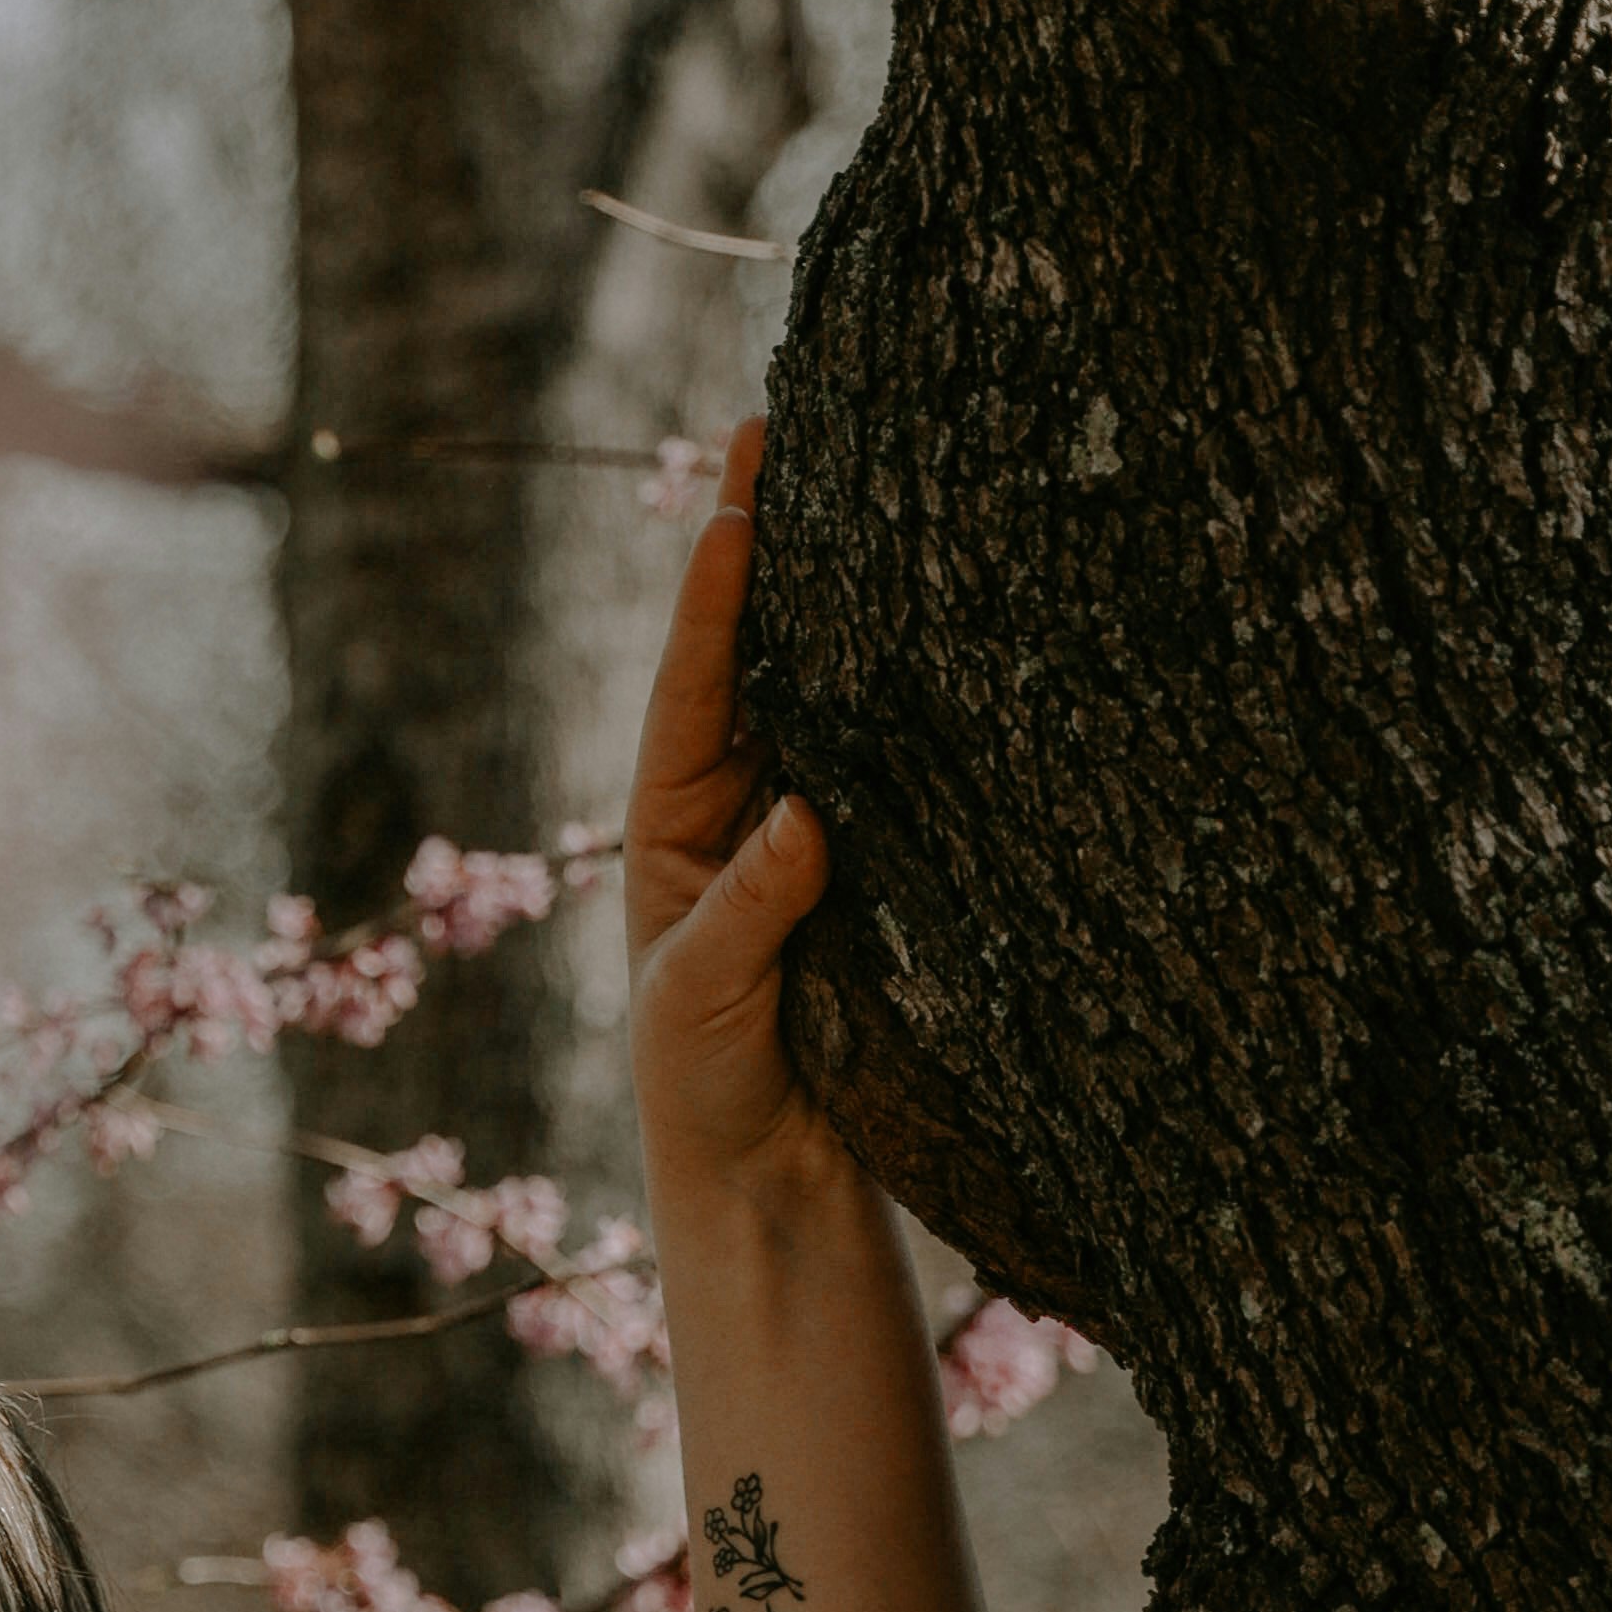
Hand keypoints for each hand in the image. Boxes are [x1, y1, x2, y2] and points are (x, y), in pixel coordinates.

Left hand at [623, 417, 839, 1216]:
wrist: (773, 1183)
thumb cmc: (710, 1092)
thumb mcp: (706, 1002)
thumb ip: (752, 912)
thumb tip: (812, 813)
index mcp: (671, 827)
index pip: (692, 688)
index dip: (713, 595)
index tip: (735, 500)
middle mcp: (735, 808)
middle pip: (754, 658)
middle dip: (769, 550)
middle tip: (779, 428)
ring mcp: (806, 829)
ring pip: (825, 695)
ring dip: (842, 601)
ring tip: (869, 484)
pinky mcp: (873, 868)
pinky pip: (891, 761)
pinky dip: (908, 693)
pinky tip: (941, 621)